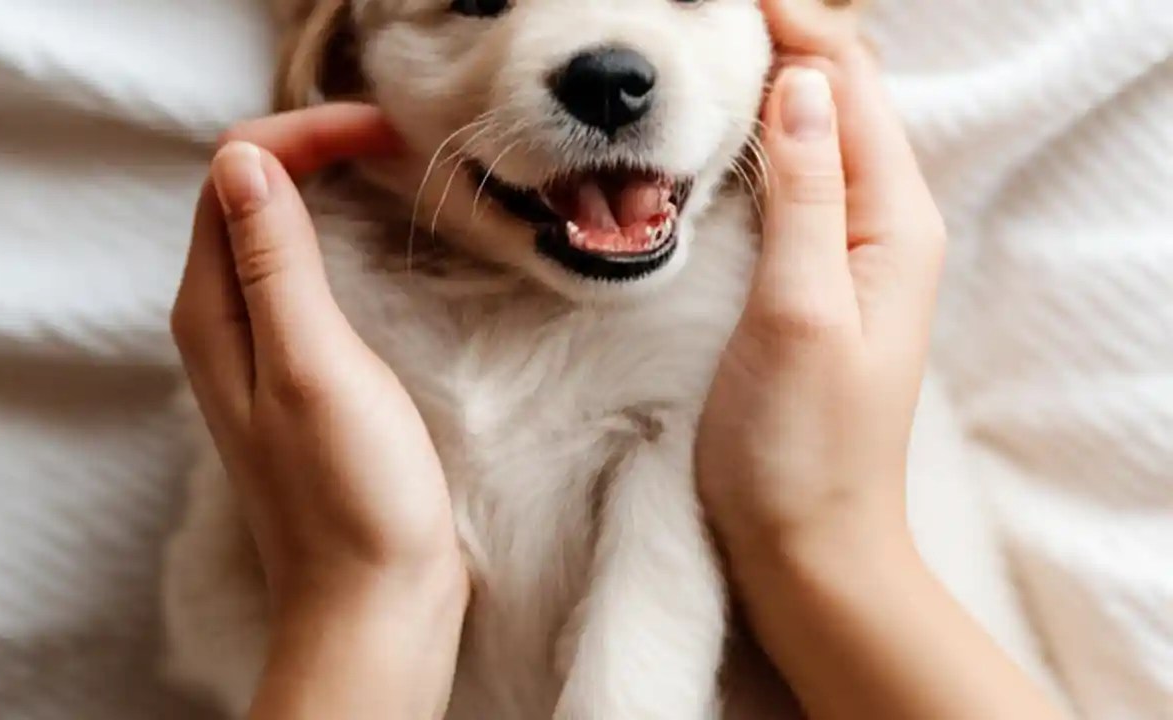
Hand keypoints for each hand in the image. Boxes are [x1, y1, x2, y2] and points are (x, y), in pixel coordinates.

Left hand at [171, 104, 466, 718]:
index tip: (384, 132)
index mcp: (214, 313)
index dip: (302, 137)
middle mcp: (223, 324)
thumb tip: (242, 161)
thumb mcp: (312, 366)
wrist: (374, 601)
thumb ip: (273, 263)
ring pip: (275, 233)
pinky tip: (380, 242)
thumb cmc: (350, 496)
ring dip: (325, 188)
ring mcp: (261, 350)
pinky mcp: (302, 373)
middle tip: (396, 139)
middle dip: (312, 149)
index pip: (233, 177)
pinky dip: (339, 237)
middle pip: (248, 197)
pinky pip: (303, 276)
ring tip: (393, 170)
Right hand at [696, 6, 1063, 717]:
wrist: (807, 541)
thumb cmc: (803, 443)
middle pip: (838, 98)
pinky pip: (790, 186)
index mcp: (895, 222)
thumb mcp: (801, 313)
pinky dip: (752, 145)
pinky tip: (710, 139)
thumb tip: (801, 83)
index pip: (850, 84)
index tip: (719, 4)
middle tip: (696, 24)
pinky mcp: (810, 279)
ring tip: (700, 59)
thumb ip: (806, 196)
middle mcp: (882, 225)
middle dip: (778, 44)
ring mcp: (847, 252)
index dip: (792, 27)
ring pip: (811, 137)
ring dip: (764, 88)